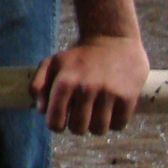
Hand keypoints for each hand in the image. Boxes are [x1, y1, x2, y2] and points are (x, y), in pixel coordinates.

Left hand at [32, 34, 150, 133]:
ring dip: (96, 125)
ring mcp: (109, 93)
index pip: (55, 122)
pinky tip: (111, 109)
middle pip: (78, 129)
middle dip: (77, 125)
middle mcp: (86, 88)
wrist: (113, 37)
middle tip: (81, 114)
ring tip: (96, 112)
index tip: (62, 119)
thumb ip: (38, 85)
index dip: (56, 125)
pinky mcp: (128, 97)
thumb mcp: (53, 63)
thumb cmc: (79, 55)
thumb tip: (41, 110)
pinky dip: (114, 122)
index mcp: (65, 81)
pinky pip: (118, 126)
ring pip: (99, 130)